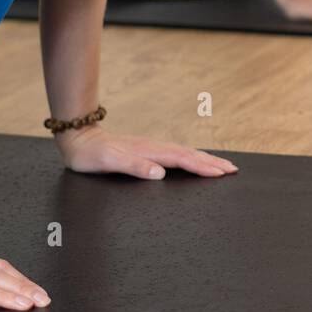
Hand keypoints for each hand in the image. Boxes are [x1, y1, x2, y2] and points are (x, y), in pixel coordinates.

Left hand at [54, 124, 237, 179]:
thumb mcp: (109, 162)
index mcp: (149, 152)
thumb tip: (160, 174)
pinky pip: (176, 154)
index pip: (182, 160)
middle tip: (233, 170)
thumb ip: (135, 167)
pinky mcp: (147, 150)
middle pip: (189, 154)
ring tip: (221, 165)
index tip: (222, 173)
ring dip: (204, 159)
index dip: (203, 167)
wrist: (78, 137)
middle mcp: (153, 148)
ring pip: (184, 153)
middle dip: (212, 162)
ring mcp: (151, 148)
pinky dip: (190, 157)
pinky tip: (193, 160)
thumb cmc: (91, 155)